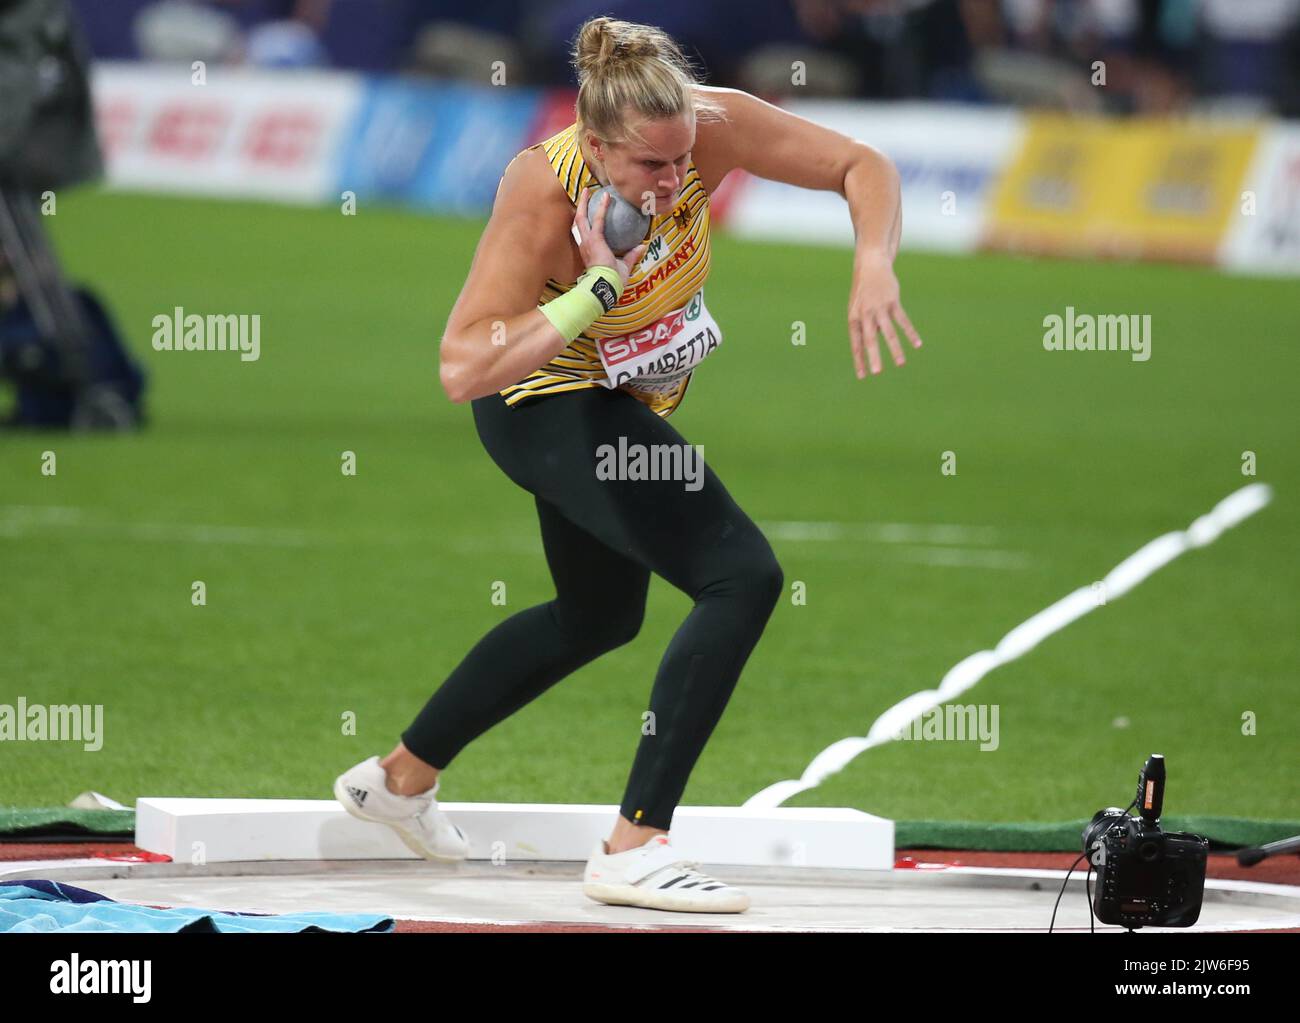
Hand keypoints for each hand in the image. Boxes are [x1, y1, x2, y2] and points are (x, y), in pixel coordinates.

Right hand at [575, 188, 647, 290]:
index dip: (587, 222)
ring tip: (588, 190)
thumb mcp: (623, 266)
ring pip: (581, 217)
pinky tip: (607, 197)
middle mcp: (584, 244)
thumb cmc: (613, 280)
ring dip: (584, 203)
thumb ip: (631, 255)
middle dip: (581, 207)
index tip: (590, 214)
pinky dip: (602, 207)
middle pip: (579, 221)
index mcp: (589, 251)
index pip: (586, 233)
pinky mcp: (594, 239)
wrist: (607, 286)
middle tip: (585, 195)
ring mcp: (587, 241)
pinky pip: (598, 219)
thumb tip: (642, 247)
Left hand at [848, 250, 921, 377]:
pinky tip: (917, 344)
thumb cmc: (862, 292)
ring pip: (888, 332)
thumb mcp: (857, 309)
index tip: (862, 376)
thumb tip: (871, 346)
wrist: (870, 266)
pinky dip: (910, 333)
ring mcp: (879, 308)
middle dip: (874, 356)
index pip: (856, 343)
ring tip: (901, 364)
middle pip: (870, 339)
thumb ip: (864, 327)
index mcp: (854, 319)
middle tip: (877, 373)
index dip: (859, 360)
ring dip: (895, 349)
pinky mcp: (892, 302)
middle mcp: (865, 315)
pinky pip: (902, 320)